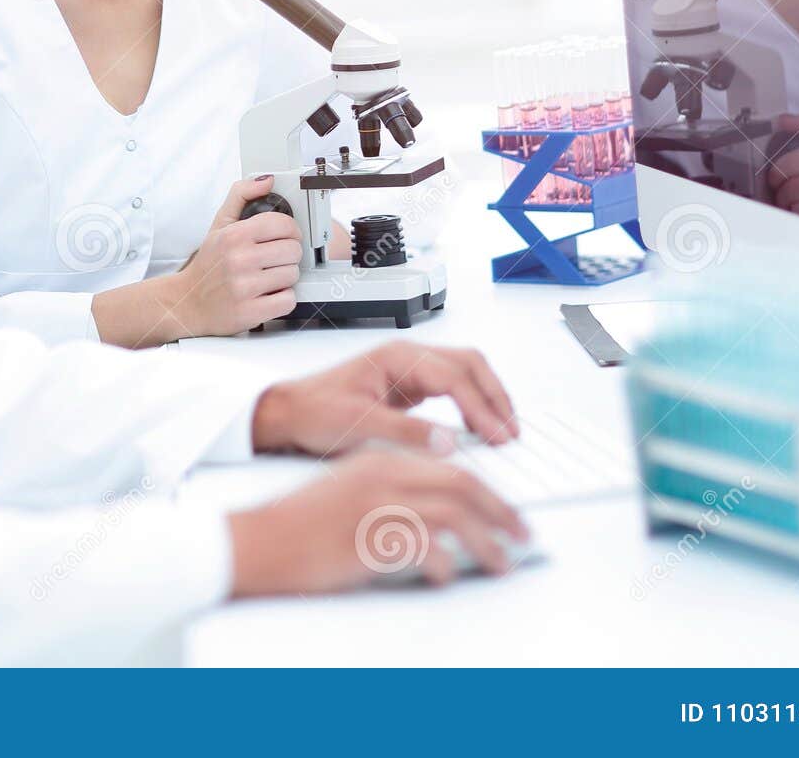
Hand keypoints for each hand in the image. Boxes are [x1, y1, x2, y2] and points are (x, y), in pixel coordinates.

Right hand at [166, 175, 302, 335]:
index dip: (290, 230)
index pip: (283, 224)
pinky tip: (267, 294)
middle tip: (274, 259)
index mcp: (234, 236)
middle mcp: (239, 260)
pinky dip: (282, 298)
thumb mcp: (219, 224)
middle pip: (293, 251)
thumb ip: (241, 195)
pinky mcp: (251, 312)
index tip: (284, 237)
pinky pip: (288, 300)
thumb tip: (266, 180)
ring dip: (285, 277)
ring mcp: (245, 288)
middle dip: (288, 255)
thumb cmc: (208, 264)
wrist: (187, 303)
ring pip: (293, 275)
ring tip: (268, 277)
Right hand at [228, 449, 530, 593]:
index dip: (487, 490)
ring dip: (486, 540)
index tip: (507, 512)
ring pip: (453, 514)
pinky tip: (445, 576)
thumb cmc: (300, 525)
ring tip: (501, 562)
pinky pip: (426, 547)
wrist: (259, 542)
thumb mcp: (350, 491)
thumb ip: (393, 491)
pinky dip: (445, 563)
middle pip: (462, 484)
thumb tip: (439, 517)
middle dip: (501, 510)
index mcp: (381, 459)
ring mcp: (377, 504)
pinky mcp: (369, 536)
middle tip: (522, 534)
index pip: (451, 466)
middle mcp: (384, 474)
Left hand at [251, 341, 518, 454]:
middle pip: (469, 364)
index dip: (480, 407)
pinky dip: (473, 404)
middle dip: (495, 396)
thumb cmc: (313, 412)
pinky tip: (479, 427)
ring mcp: (410, 369)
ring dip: (488, 397)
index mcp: (396, 357)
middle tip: (511, 433)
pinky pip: (453, 387)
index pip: (453, 377)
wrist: (288, 412)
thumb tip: (447, 442)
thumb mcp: (355, 425)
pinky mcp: (409, 387)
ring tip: (504, 430)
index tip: (497, 436)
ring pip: (465, 372)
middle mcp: (407, 357)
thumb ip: (402, 432)